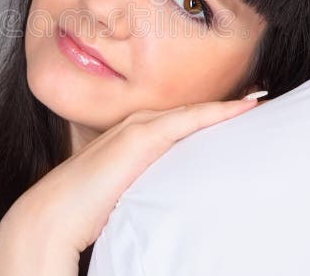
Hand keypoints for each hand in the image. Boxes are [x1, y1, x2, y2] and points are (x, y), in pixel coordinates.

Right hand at [0, 95, 262, 275]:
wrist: (54, 214)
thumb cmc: (83, 207)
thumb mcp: (120, 188)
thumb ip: (139, 181)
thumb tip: (162, 193)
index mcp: (131, 137)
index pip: (177, 121)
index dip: (207, 114)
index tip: (237, 109)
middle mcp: (135, 125)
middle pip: (188, 111)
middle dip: (221, 104)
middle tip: (256, 95)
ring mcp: (137, 128)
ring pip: (191, 111)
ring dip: (225, 105)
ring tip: (255, 99)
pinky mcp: (140, 137)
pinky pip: (187, 120)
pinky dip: (215, 112)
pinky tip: (241, 108)